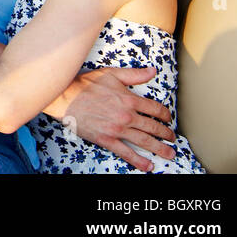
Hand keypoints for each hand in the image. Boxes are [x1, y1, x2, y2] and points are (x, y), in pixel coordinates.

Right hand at [49, 68, 177, 170]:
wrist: (64, 97)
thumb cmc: (84, 84)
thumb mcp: (110, 74)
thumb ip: (134, 74)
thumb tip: (153, 71)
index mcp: (129, 99)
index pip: (155, 109)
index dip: (165, 115)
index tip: (168, 118)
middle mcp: (127, 116)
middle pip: (153, 127)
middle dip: (166, 134)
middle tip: (172, 138)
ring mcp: (117, 129)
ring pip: (145, 141)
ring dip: (160, 149)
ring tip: (169, 154)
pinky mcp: (106, 139)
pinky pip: (126, 152)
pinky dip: (139, 161)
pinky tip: (148, 165)